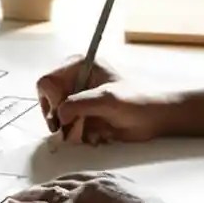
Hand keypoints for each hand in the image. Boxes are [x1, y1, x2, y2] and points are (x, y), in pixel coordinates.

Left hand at [7, 172, 203, 202]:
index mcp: (115, 183)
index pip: (84, 180)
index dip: (69, 184)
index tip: (61, 186)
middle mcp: (93, 188)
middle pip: (62, 185)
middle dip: (46, 188)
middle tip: (32, 191)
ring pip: (46, 197)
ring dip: (29, 198)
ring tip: (16, 200)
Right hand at [35, 58, 174, 144]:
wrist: (156, 117)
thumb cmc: (136, 101)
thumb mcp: (106, 99)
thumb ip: (78, 104)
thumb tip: (58, 117)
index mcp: (78, 66)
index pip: (47, 82)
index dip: (52, 101)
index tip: (65, 115)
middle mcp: (75, 80)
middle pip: (49, 101)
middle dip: (61, 119)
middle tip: (74, 130)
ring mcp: (78, 99)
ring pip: (58, 118)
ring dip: (72, 130)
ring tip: (92, 134)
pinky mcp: (84, 115)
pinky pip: (69, 128)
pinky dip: (80, 136)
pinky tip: (97, 136)